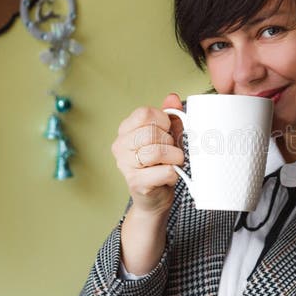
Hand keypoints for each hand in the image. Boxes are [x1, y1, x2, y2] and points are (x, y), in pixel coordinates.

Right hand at [111, 93, 184, 216]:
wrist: (155, 197)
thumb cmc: (160, 164)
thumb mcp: (167, 137)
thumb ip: (171, 117)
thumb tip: (172, 97)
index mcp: (126, 130)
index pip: (145, 113)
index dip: (164, 121)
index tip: (167, 132)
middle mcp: (120, 146)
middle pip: (152, 132)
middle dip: (170, 142)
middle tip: (171, 151)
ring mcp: (125, 165)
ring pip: (158, 151)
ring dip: (175, 158)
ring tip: (173, 163)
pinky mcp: (135, 183)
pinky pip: (164, 171)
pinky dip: (174, 174)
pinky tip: (169, 176)